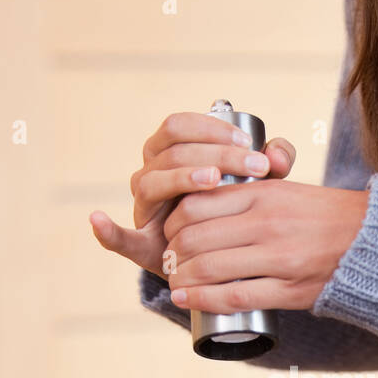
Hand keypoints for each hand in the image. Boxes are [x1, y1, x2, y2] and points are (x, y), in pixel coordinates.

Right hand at [89, 111, 294, 276]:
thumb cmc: (236, 205)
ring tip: (213, 180)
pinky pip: (119, 238)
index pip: (179, 126)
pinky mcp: (141, 243)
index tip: (249, 143)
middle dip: (215, 153)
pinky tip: (99, 220)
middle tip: (254, 167)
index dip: (211, 129)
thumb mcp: (259, 180)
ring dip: (183, 177)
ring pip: (153, 181)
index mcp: (171, 150)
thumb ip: (273, 163)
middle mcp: (150, 172)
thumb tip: (278, 154)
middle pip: (172, 151)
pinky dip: (107, 231)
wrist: (220, 251)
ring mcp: (143, 206)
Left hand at [162, 180, 368, 312]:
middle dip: (172, 252)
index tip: (170, 233)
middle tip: (169, 260)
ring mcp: (278, 257)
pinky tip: (185, 300)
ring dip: (182, 278)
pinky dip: (202, 299)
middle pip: (195, 237)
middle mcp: (267, 222)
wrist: (374, 243)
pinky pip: (233, 295)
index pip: (197, 203)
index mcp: (264, 193)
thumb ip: (249, 195)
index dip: (173, 221)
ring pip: (209, 267)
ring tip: (176, 282)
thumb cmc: (326, 217)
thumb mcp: (287, 190)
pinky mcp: (288, 288)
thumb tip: (202, 205)